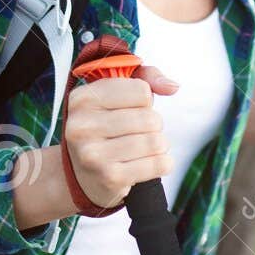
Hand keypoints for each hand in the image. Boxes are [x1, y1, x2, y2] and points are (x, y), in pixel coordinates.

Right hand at [61, 65, 177, 209]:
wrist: (84, 175)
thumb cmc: (106, 127)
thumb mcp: (117, 93)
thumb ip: (146, 77)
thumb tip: (173, 86)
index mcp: (82, 99)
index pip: (141, 91)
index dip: (144, 100)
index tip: (129, 109)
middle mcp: (82, 126)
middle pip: (150, 118)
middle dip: (153, 125)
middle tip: (138, 133)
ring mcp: (94, 155)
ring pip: (156, 141)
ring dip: (158, 145)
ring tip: (141, 149)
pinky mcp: (110, 178)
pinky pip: (159, 164)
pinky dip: (162, 163)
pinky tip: (146, 164)